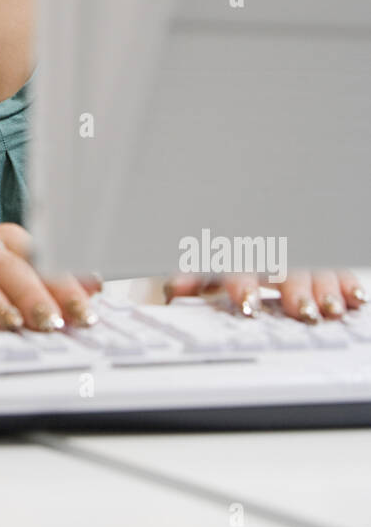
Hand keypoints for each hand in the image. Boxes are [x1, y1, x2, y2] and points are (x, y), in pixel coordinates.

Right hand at [0, 223, 100, 330]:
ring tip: (8, 321)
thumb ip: (45, 282)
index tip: (86, 311)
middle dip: (34, 295)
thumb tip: (94, 286)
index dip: (64, 284)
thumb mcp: (1, 278)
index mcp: (1, 242)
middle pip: (8, 265)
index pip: (40, 258)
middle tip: (52, 323)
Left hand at [162, 269, 367, 320]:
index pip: (240, 267)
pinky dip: (346, 282)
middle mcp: (269, 250)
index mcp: (236, 252)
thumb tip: (174, 289)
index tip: (249, 306)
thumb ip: (190, 278)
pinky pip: (336, 267)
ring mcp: (295, 254)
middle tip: (304, 312)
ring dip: (325, 289)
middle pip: (285, 267)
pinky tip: (355, 298)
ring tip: (332, 310)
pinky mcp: (317, 260)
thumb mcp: (198, 265)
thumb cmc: (218, 254)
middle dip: (296, 290)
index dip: (245, 286)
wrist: (239, 214)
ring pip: (314, 267)